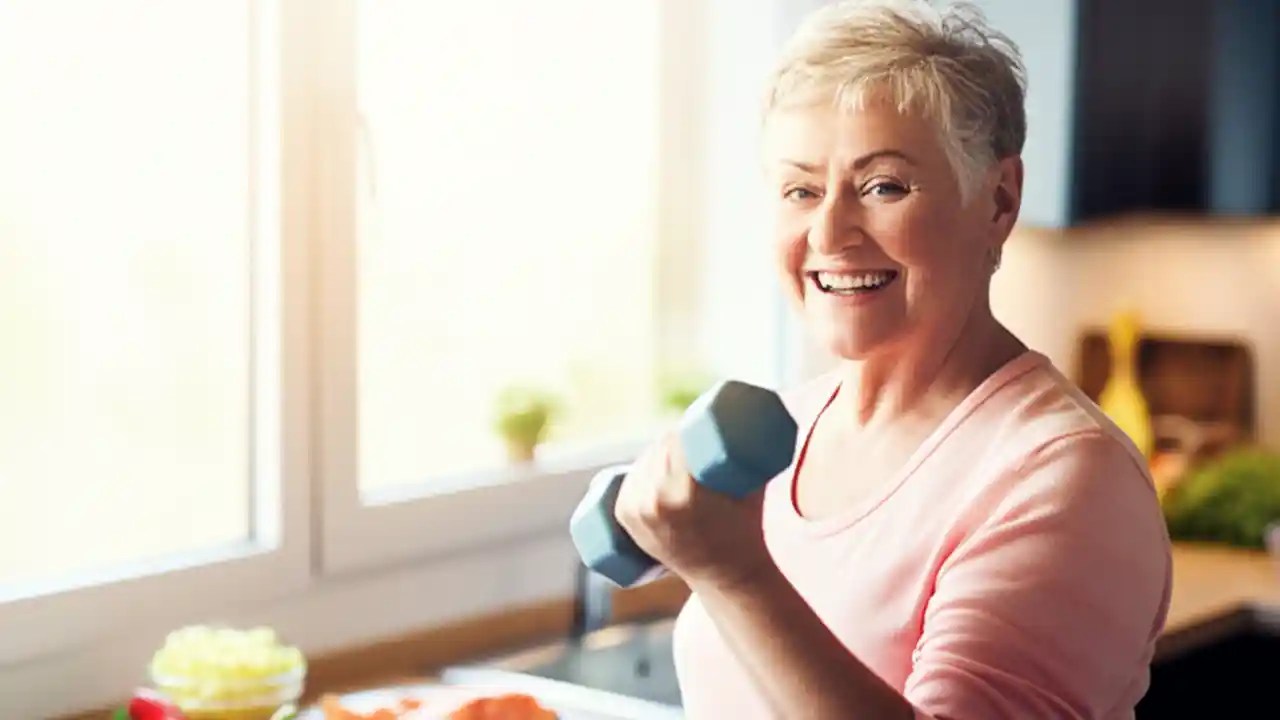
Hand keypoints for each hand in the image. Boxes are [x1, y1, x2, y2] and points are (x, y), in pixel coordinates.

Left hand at [613, 431, 773, 591]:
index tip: (696, 421)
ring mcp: (638, 512)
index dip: (685, 426)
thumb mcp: (752, 487)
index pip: (677, 440)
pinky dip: (638, 472)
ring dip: (656, 453)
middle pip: (659, 449)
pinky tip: (646, 466)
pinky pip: (628, 483)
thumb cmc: (746, 527)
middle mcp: (655, 501)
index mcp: (685, 492)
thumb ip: (748, 451)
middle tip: (689, 433)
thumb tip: (754, 415)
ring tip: (674, 450)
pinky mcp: (628, 520)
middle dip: (674, 437)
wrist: (726, 576)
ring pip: (643, 464)